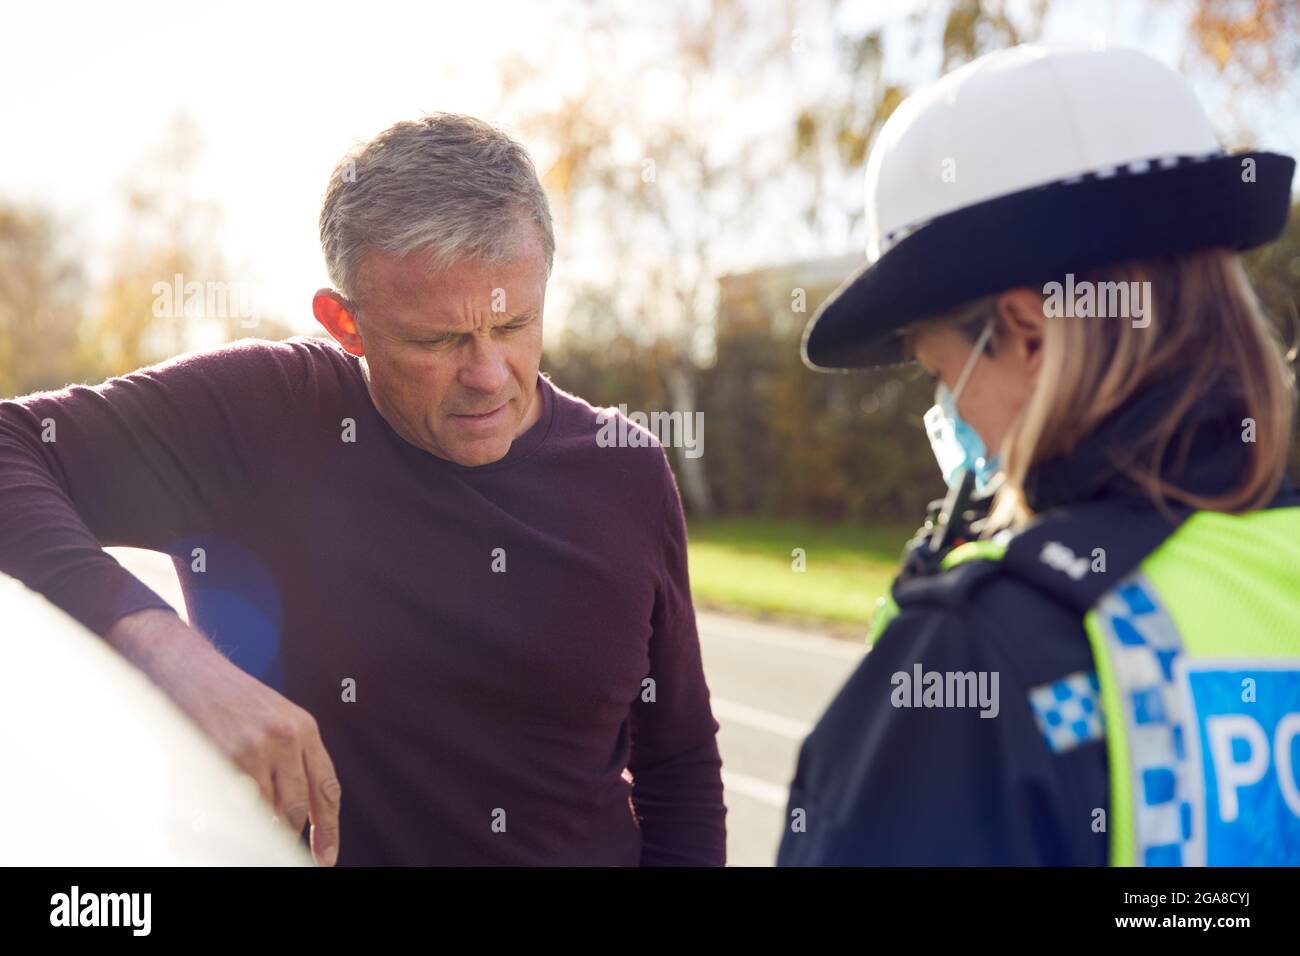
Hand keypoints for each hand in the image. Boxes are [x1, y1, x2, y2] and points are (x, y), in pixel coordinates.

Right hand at [107, 608, 341, 865]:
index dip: (328, 830)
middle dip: (288, 835)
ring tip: (250, 832)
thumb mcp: (279, 717)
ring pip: (266, 812)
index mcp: (305, 728)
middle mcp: (284, 738)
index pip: (326, 790)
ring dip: (259, 830)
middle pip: (297, 808)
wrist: (187, 667)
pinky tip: (227, 819)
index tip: (325, 859)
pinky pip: (233, 806)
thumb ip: (297, 756)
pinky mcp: (220, 758)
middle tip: (278, 849)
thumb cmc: (233, 699)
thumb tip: (306, 813)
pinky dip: (233, 820)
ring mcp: (252, 749)